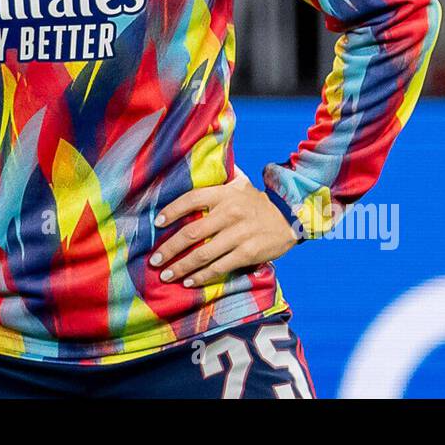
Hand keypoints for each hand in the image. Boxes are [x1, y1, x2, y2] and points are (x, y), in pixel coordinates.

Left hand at [148, 170, 299, 287]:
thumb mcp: (239, 185)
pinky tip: (189, 281)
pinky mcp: (248, 253)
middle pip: (192, 231)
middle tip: (155, 260)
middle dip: (170, 248)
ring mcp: (239, 234)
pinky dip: (202, 276)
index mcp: (225, 194)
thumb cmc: (256, 203)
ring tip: (166, 274)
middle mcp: (230, 212)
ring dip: (181, 266)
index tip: (158, 222)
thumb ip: (219, 180)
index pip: (192, 199)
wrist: (290, 218)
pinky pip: (219, 267)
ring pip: (203, 253)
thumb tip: (197, 163)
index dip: (172, 211)